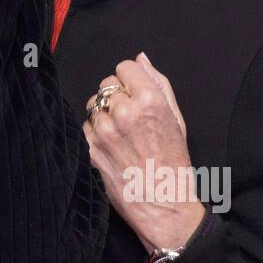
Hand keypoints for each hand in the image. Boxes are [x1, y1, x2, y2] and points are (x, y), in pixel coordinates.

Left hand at [83, 52, 204, 252]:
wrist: (163, 204)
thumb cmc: (174, 162)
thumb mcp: (176, 119)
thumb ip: (158, 83)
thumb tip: (141, 58)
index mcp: (149, 100)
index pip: (125, 67)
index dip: (130, 79)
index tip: (135, 92)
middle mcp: (124, 112)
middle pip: (107, 85)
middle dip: (117, 96)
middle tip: (130, 117)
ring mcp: (104, 131)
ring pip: (94, 105)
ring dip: (104, 114)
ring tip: (121, 134)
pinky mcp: (90, 148)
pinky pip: (86, 126)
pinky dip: (95, 133)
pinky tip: (112, 147)